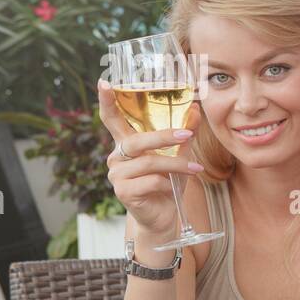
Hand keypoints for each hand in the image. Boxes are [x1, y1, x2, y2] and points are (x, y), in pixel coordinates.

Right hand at [98, 79, 205, 237]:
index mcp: (126, 144)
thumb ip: (185, 134)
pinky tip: (173, 188)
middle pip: (136, 140)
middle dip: (163, 136)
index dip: (106, 101)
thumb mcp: (179, 156)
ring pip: (148, 162)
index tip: (104, 82)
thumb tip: (195, 108)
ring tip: (195, 169)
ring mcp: (116, 175)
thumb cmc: (168, 184)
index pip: (112, 119)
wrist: (164, 217)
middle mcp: (117, 157)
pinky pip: (150, 181)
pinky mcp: (123, 192)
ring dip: (175, 165)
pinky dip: (168, 183)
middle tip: (188, 134)